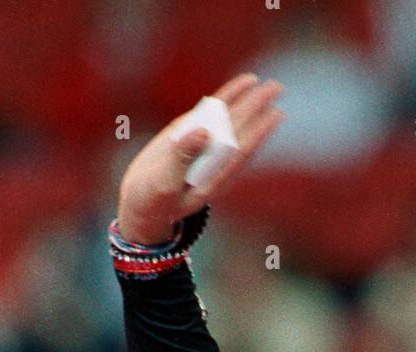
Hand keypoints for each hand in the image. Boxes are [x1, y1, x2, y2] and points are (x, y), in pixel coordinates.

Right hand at [116, 73, 285, 243]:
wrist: (138, 202)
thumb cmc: (152, 200)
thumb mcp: (164, 182)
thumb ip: (182, 157)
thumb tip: (204, 131)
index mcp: (213, 179)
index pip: (240, 151)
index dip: (258, 132)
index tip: (276, 114)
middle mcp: (213, 162)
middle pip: (239, 130)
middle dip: (258, 109)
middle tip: (277, 87)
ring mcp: (202, 148)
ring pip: (227, 121)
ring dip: (245, 102)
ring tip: (264, 84)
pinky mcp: (190, 137)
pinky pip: (209, 116)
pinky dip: (223, 100)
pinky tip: (237, 88)